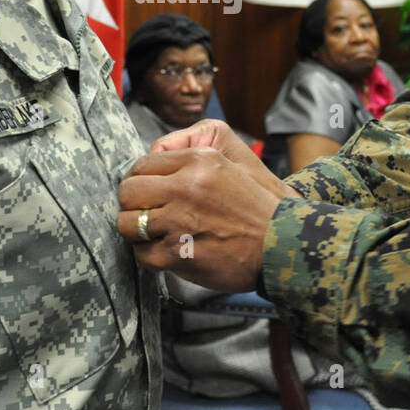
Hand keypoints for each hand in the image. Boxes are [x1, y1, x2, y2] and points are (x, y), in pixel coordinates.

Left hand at [117, 120, 297, 291]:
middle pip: (128, 192)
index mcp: (198, 160)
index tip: (146, 191)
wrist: (282, 244)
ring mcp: (180, 222)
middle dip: (131, 204)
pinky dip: (149, 255)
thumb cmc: (258, 206)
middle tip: (145, 212)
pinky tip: (166, 251)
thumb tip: (152, 157)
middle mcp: (186, 187)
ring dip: (137, 231)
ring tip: (154, 233)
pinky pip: (141, 254)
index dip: (140, 179)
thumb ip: (190, 154)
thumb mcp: (230, 162)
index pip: (142, 164)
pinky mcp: (178, 254)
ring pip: (128, 224)